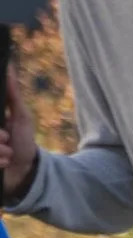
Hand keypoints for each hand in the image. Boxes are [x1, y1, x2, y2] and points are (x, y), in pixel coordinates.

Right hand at [1, 62, 38, 200]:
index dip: (0, 127)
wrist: (26, 170)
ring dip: (0, 150)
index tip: (6, 131)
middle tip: (7, 139)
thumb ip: (13, 94)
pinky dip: (0, 160)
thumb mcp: (21, 116)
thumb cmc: (23, 141)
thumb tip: (9, 67)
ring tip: (9, 152)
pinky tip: (6, 162)